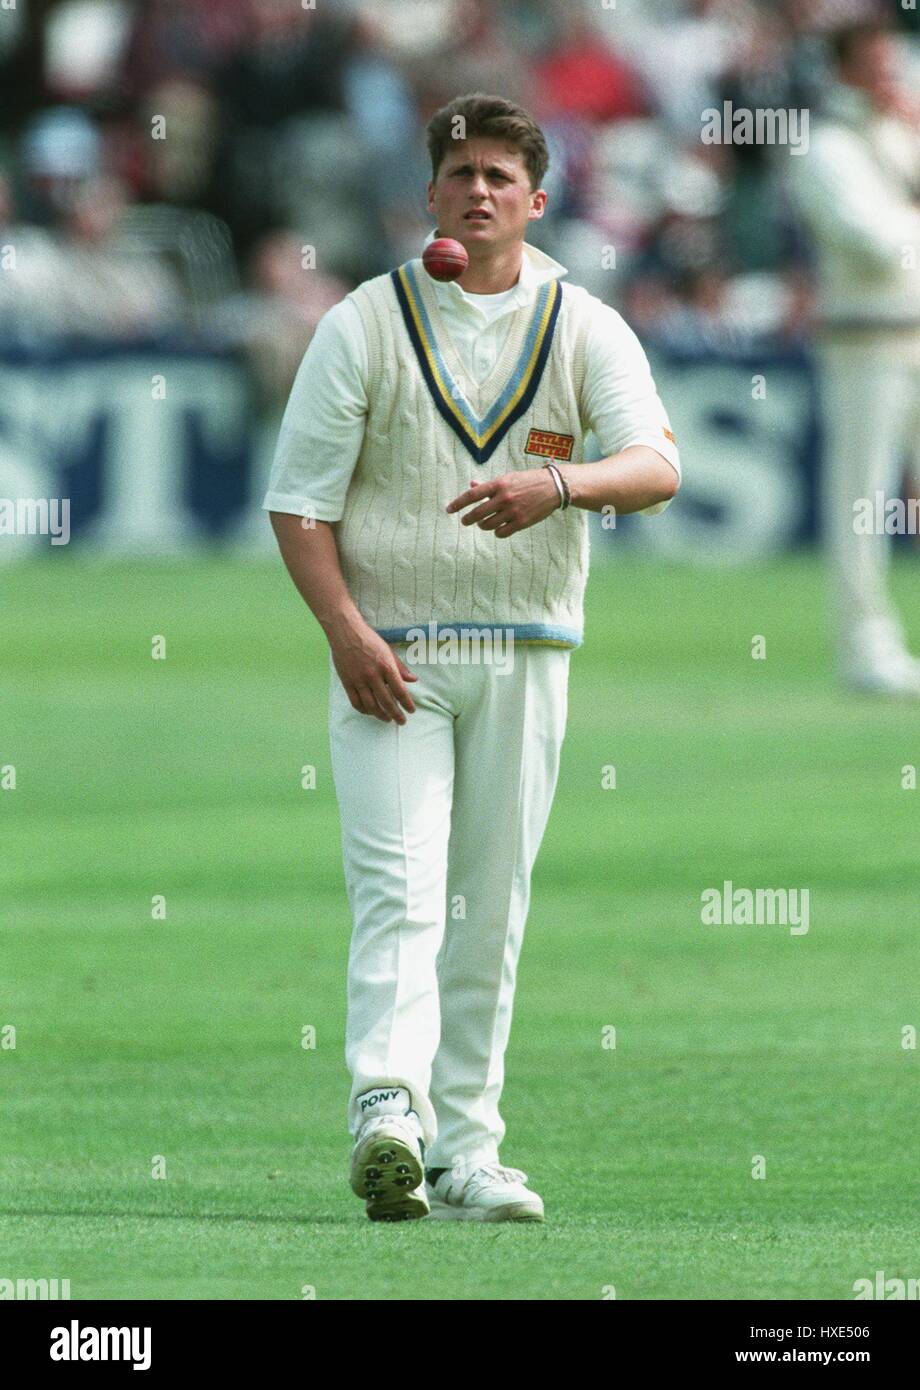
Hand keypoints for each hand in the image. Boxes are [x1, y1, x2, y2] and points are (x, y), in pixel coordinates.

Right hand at [328, 619, 417, 723]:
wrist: (346, 632)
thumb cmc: (369, 639)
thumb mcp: (388, 651)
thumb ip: (400, 668)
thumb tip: (413, 680)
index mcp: (386, 666)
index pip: (400, 691)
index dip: (407, 704)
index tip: (411, 711)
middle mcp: (372, 675)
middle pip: (386, 702)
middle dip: (396, 714)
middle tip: (401, 721)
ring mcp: (358, 680)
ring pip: (371, 705)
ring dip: (381, 715)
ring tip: (387, 719)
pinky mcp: (347, 682)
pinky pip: (356, 702)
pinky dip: (364, 710)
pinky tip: (370, 712)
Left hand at [446, 469, 561, 537]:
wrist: (554, 487)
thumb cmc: (528, 481)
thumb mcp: (508, 478)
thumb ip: (489, 484)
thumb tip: (471, 485)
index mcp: (499, 484)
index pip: (472, 495)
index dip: (458, 504)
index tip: (449, 510)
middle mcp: (504, 498)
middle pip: (477, 514)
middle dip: (467, 519)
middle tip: (465, 521)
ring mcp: (513, 511)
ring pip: (487, 525)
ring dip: (482, 525)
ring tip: (484, 522)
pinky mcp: (522, 522)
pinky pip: (501, 533)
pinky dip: (496, 531)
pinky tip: (498, 527)